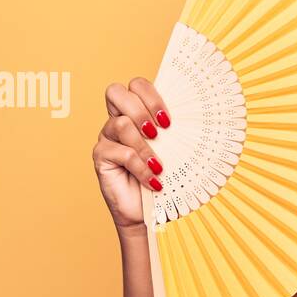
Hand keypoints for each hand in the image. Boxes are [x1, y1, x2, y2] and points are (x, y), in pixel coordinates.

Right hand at [92, 77, 171, 233]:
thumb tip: (196, 114)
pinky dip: (140, 167)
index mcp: (136, 112)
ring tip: (159, 166)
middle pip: (116, 91)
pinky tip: (152, 181)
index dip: (151, 96)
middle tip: (159, 133)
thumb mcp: (174, 150)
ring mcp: (107, 137)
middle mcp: (118, 120)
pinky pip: (120, 152)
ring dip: (145, 146)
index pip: (136, 85)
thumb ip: (174, 130)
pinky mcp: (100, 156)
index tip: (169, 121)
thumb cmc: (165, 177)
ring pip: (121, 124)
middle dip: (142, 110)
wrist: (150, 211)